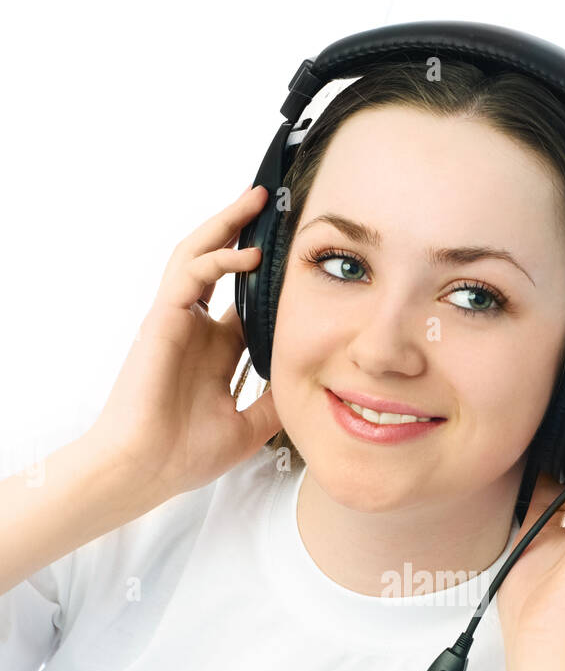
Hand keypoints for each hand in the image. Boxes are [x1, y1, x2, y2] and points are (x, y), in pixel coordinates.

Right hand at [86, 185, 281, 502]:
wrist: (145, 469)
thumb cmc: (184, 454)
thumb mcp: (250, 427)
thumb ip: (275, 402)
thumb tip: (313, 386)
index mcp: (213, 352)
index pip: (243, 302)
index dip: (267, 281)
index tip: (298, 262)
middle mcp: (194, 330)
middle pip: (218, 266)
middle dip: (241, 233)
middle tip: (271, 207)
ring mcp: (176, 321)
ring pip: (199, 256)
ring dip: (225, 227)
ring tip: (253, 202)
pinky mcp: (161, 319)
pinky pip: (189, 274)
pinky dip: (217, 259)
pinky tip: (247, 255)